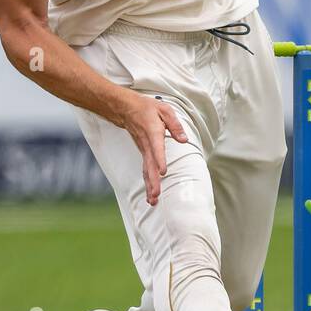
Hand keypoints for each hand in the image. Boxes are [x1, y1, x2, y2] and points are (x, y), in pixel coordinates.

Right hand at [117, 92, 188, 206]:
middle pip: (150, 166)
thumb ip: (175, 125)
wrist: (126, 109)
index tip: (163, 172)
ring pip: (146, 171)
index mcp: (153, 133)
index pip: (156, 148)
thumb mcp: (164, 110)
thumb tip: (184, 140)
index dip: (160, 160)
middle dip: (153, 182)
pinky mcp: (143, 153)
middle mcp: (147, 144)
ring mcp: (143, 150)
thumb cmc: (147, 108)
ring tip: (153, 201)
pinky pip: (145, 170)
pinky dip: (148, 183)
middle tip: (156, 196)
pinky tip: (150, 195)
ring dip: (150, 186)